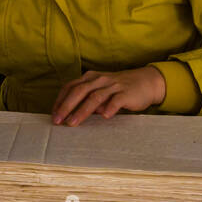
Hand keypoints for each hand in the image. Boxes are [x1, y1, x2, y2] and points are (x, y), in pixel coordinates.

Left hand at [51, 66, 165, 126]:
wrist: (147, 82)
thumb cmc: (119, 89)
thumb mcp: (101, 90)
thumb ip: (87, 99)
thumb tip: (71, 114)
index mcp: (91, 78)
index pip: (71, 87)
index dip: (60, 100)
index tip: (53, 115)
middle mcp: (100, 80)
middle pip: (79, 91)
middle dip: (66, 106)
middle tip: (58, 121)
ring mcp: (113, 86)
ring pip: (95, 97)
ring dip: (82, 111)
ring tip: (73, 123)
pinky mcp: (126, 93)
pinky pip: (116, 100)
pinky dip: (110, 108)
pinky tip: (104, 116)